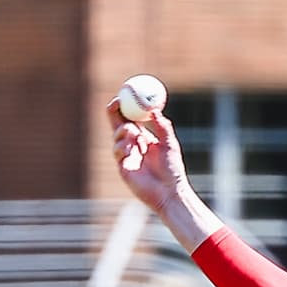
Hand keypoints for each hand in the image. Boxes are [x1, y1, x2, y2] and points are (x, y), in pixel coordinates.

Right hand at [105, 98, 187, 212]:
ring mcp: (127, 155)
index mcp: (144, 136)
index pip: (131, 118)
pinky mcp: (123, 166)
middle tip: (115, 103)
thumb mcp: (169, 143)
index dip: (126, 107)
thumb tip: (155, 110)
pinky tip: (132, 148)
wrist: (169, 191)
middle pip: (118, 124)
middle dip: (114, 112)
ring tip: (133, 134)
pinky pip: (117, 150)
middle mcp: (133, 144)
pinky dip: (122, 145)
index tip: (125, 95)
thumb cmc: (172, 169)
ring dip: (122, 130)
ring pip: (116, 135)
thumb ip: (162, 127)